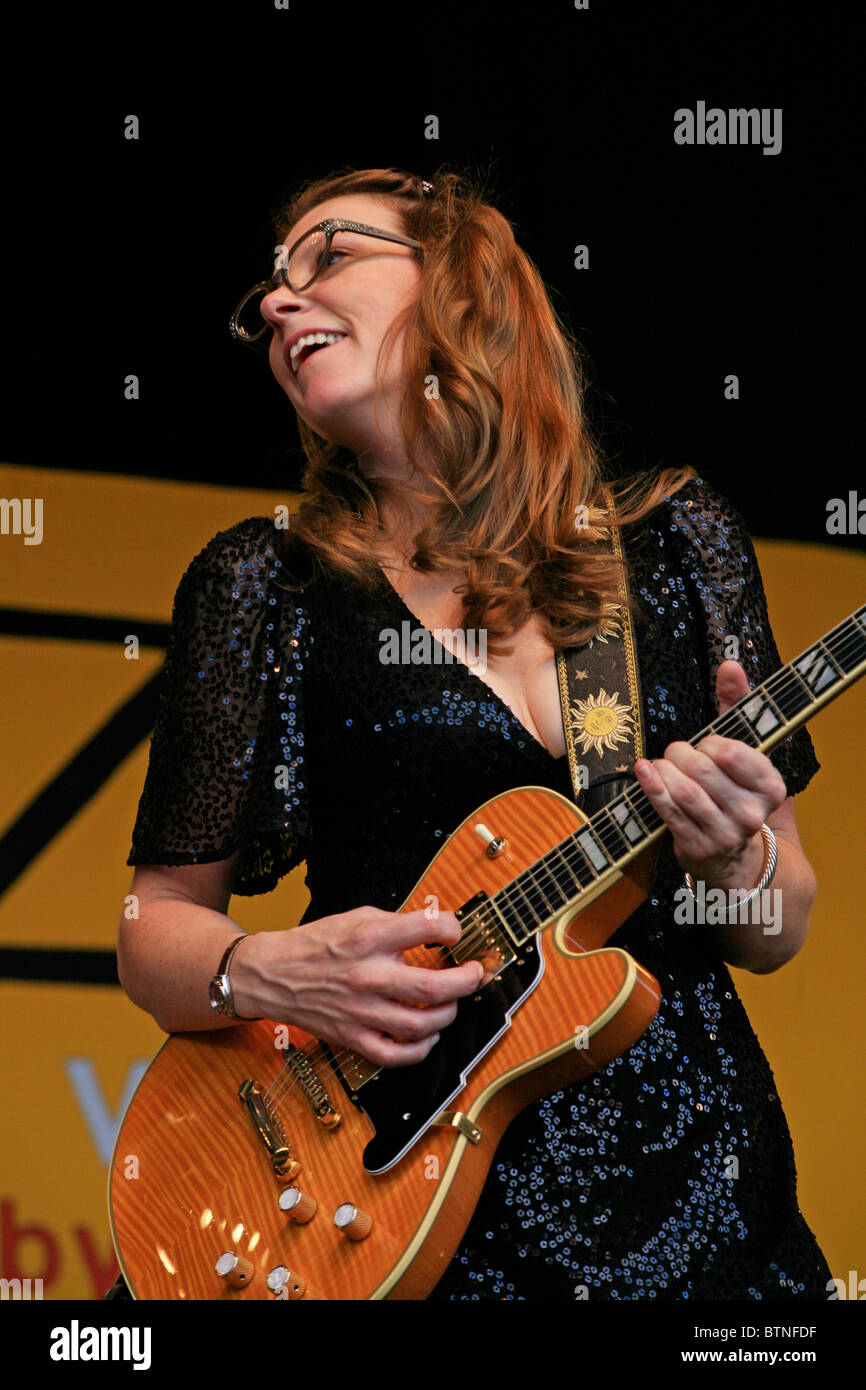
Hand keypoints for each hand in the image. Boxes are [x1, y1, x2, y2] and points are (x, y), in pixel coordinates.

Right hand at [231, 905, 482, 1067]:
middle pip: (434, 986)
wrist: (273, 974)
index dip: (453, 928)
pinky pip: (396, 1055)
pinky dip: (420, 1049)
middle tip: (473, 974)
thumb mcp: (356, 917)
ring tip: (450, 1003)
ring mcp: (361, 1012)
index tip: (455, 934)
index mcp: (368, 939)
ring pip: (422, 1024)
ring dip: (448, 1014)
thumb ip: (396, 923)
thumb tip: (436, 928)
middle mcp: (367, 976)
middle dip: (466, 980)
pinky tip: (428, 1036)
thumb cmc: (315, 944)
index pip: (427, 928)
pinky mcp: (352, 1037)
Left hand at [633, 660, 786, 889]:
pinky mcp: (697, 847)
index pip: (732, 752)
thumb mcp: (743, 749)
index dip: (710, 742)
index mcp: (771, 785)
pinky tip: (643, 772)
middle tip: (677, 753)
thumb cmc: (733, 789)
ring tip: (660, 764)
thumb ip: (736, 705)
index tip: (706, 745)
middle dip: (680, 753)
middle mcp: (752, 812)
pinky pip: (668, 811)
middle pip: (703, 769)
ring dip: (664, 770)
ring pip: (685, 791)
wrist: (733, 856)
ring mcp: (725, 833)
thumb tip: (729, 664)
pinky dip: (651, 787)